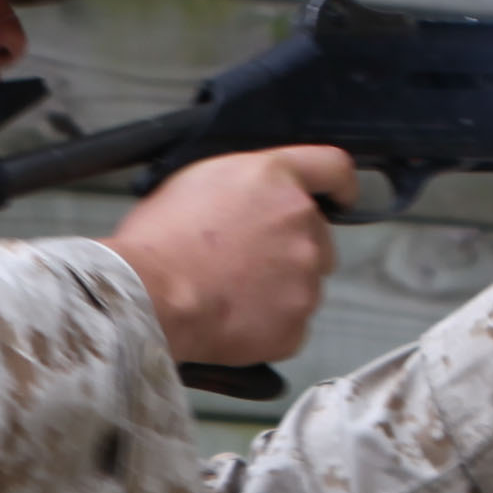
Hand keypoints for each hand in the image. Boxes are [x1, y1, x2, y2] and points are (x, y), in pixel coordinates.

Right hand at [104, 146, 354, 365]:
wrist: (150, 294)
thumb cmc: (159, 238)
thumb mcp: (195, 181)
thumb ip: (244, 184)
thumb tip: (253, 200)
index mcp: (276, 179)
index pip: (332, 168)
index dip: (340, 184)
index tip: (342, 197)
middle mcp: (301, 223)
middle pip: (317, 235)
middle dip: (290, 246)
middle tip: (245, 261)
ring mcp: (305, 277)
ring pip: (305, 282)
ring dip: (279, 287)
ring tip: (229, 292)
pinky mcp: (297, 323)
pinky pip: (291, 324)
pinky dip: (268, 324)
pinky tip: (233, 318)